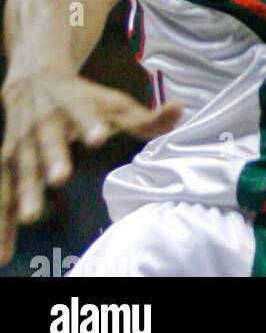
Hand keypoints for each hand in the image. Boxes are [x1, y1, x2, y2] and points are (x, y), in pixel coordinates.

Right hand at [0, 71, 180, 263]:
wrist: (35, 77)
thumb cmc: (83, 97)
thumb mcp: (114, 103)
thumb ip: (145, 117)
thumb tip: (181, 110)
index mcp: (74, 105)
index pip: (84, 114)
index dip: (92, 125)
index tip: (101, 135)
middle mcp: (44, 124)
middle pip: (49, 143)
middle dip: (54, 159)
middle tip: (61, 177)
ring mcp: (22, 145)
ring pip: (22, 170)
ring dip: (25, 192)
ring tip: (31, 216)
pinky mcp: (8, 163)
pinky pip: (3, 196)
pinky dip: (2, 224)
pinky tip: (4, 254)